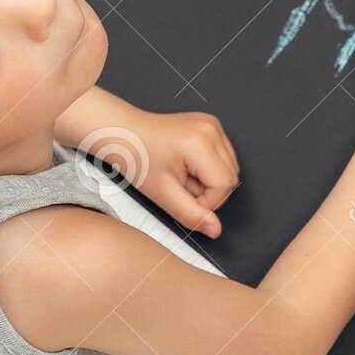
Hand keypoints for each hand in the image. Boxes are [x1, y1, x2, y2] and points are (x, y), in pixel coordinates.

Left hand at [118, 110, 239, 238]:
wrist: (122, 133)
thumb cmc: (136, 157)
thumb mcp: (162, 194)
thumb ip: (191, 215)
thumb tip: (215, 229)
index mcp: (200, 142)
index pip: (225, 185)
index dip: (207, 201)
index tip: (183, 196)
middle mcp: (211, 129)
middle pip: (231, 177)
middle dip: (207, 190)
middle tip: (179, 184)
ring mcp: (212, 125)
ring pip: (230, 168)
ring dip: (208, 179)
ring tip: (181, 173)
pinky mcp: (210, 125)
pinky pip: (223, 157)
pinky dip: (208, 167)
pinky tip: (186, 164)